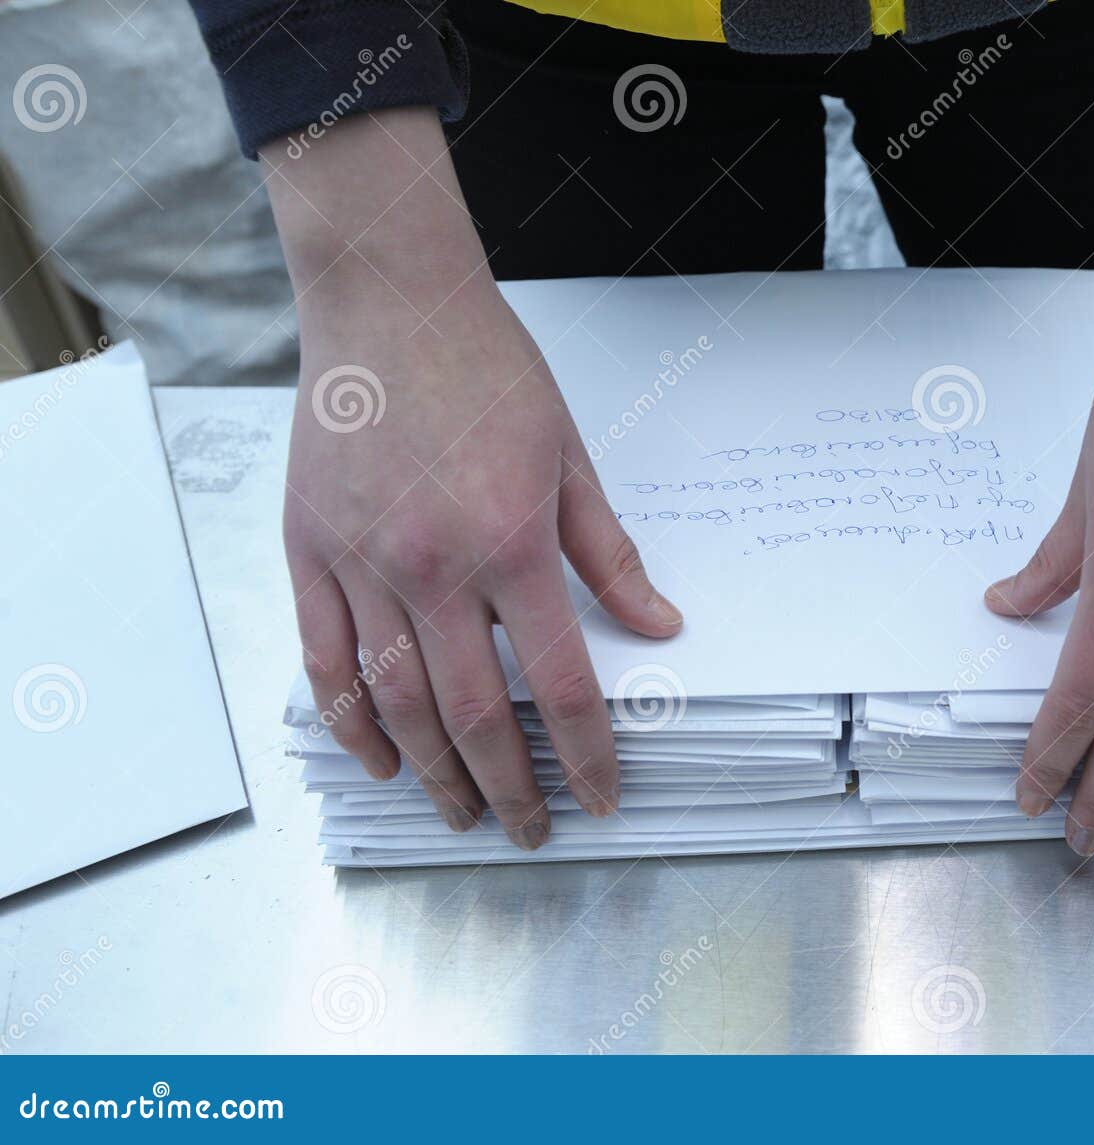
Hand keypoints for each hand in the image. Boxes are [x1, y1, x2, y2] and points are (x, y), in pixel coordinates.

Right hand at [267, 110, 681, 848]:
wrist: (390, 303)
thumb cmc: (487, 370)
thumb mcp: (570, 458)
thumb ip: (610, 554)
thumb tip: (658, 626)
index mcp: (510, 544)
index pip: (559, 684)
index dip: (583, 755)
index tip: (599, 797)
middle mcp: (432, 567)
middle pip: (472, 713)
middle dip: (507, 786)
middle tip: (527, 830)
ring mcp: (361, 563)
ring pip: (395, 700)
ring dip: (431, 772)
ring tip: (460, 812)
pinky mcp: (310, 551)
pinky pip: (323, 659)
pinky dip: (350, 720)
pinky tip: (379, 760)